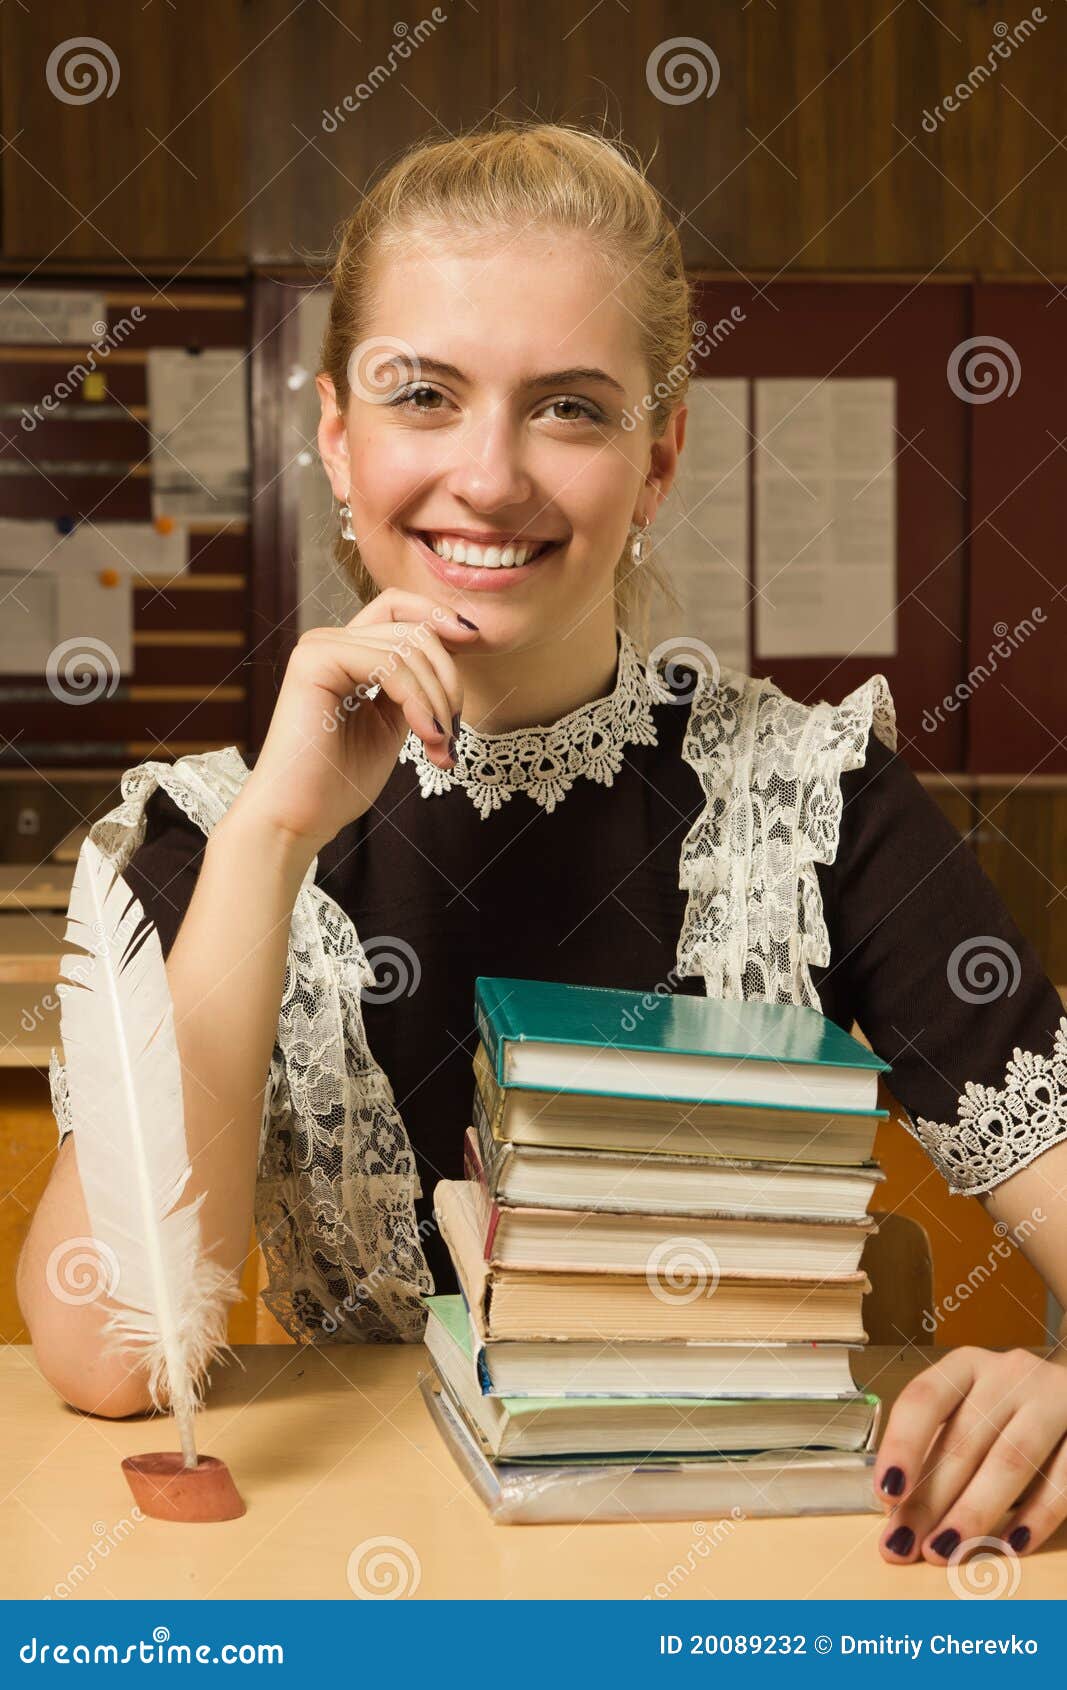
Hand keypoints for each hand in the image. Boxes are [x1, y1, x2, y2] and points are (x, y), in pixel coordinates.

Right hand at [232, 589, 479, 856]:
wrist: (299, 818)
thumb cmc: (341, 781)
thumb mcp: (394, 723)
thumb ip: (417, 686)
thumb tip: (460, 644)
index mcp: (347, 653)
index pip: (402, 609)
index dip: (441, 617)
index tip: (476, 641)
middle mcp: (330, 642)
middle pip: (414, 629)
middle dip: (449, 680)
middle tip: (453, 733)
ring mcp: (320, 647)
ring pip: (408, 648)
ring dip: (438, 700)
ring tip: (440, 745)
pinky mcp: (314, 662)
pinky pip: (389, 665)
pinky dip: (418, 700)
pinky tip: (426, 735)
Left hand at [874, 1344, 1066, 1563]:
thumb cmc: (1013, 1412)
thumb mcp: (973, 1412)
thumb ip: (941, 1450)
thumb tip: (898, 1513)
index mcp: (967, 1365)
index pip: (924, 1399)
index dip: (902, 1446)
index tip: (886, 1493)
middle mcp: (1008, 1374)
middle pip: (963, 1440)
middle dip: (929, 1499)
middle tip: (904, 1545)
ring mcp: (1051, 1399)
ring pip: (1009, 1460)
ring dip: (974, 1511)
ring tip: (946, 1550)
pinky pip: (1062, 1478)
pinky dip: (1036, 1515)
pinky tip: (1011, 1544)